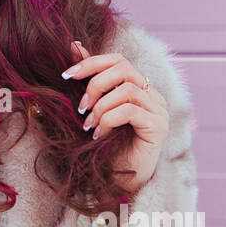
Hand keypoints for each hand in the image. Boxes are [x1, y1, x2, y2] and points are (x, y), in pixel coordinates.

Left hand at [62, 40, 168, 194]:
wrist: (121, 181)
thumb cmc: (107, 146)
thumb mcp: (93, 108)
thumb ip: (89, 79)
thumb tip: (74, 45)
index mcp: (138, 87)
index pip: (117, 60)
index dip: (91, 62)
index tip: (67, 75)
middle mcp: (152, 95)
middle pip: (123, 68)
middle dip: (95, 84)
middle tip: (81, 107)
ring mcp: (158, 110)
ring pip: (127, 90)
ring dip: (100, 107)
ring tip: (89, 125)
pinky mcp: (158, 127)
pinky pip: (130, 111)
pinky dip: (109, 120)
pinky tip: (100, 134)